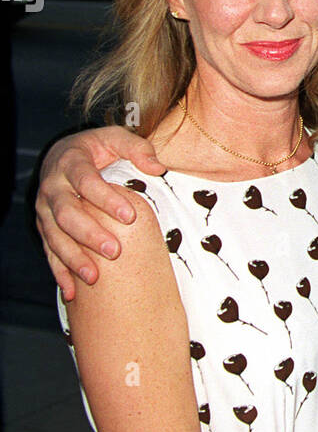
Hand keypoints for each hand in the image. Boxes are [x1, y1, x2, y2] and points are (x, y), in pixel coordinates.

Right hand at [35, 126, 166, 299]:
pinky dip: (60, 273)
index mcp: (71, 163)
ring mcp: (45, 210)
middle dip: (90, 234)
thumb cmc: (96, 149)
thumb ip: (136, 148)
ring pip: (55, 237)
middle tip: (115, 251)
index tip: (129, 216)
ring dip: (73, 258)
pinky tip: (72, 292)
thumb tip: (157, 167)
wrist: (62, 155)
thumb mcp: (115, 138)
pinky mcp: (45, 228)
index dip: (106, 199)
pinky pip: (49, 253)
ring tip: (94, 277)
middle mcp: (53, 187)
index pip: (86, 181)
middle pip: (67, 214)